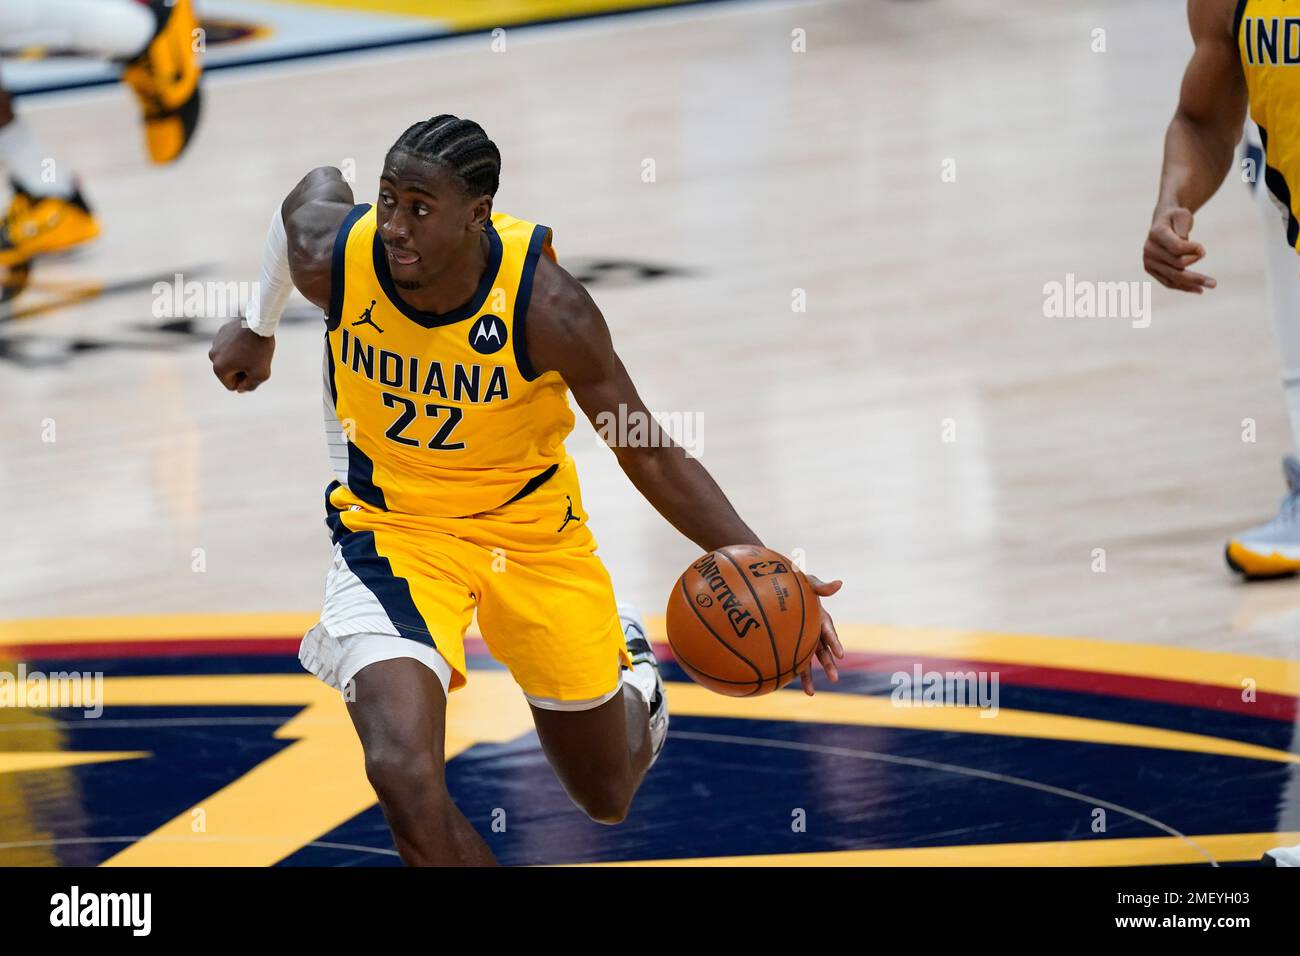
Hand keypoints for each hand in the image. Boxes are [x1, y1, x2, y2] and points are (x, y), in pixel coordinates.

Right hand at [209, 318, 273, 391]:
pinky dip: (239, 346)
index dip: (246, 381)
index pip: (232, 386)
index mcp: (219, 368)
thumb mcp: (261, 374)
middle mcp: (212, 356)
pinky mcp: (221, 332)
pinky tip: (248, 340)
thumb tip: (239, 389)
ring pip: (229, 359)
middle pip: (229, 372)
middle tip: (254, 359)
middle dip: (242, 370)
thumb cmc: (260, 350)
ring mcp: (215, 343)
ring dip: (240, 358)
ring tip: (251, 349)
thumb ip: (250, 386)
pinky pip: (230, 346)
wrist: (260, 323)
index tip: (254, 368)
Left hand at [796, 574, 842, 695]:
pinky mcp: (790, 645)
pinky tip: (785, 683)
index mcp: (820, 619)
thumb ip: (821, 586)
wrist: (776, 590)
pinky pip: (790, 660)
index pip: (829, 632)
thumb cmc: (795, 584)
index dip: (835, 643)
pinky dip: (790, 671)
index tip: (840, 654)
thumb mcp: (808, 582)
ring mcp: (802, 641)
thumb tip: (839, 583)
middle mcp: (814, 633)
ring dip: (809, 677)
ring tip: (810, 694)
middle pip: (823, 652)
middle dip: (829, 666)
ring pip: (807, 661)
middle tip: (834, 679)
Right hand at [1143, 206, 1215, 292]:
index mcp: (1156, 233)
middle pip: (1177, 265)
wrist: (1162, 223)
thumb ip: (1184, 229)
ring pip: (1173, 277)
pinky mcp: (1151, 270)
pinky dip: (1184, 287)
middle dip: (1196, 269)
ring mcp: (1149, 261)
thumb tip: (1192, 251)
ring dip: (1193, 283)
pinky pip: (1168, 282)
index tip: (1202, 249)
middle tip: (1214, 281)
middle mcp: (1149, 249)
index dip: (1193, 249)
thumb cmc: (1175, 218)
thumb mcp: (1182, 215)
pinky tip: (1199, 290)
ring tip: (1212, 286)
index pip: (1177, 247)